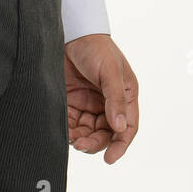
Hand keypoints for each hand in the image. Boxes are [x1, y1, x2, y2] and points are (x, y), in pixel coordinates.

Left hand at [64, 34, 138, 164]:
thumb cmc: (96, 47)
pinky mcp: (72, 102)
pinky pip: (72, 124)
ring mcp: (89, 104)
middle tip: (82, 145)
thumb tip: (120, 128)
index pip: (128, 127)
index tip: (110, 158)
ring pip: (89, 132)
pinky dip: (69, 131)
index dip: (121, 145)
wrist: (70, 32)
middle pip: (106, 134)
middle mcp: (109, 103)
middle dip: (96, 143)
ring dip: (81, 139)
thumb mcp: (111, 70)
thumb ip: (115, 99)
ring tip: (72, 139)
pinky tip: (64, 132)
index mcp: (125, 95)